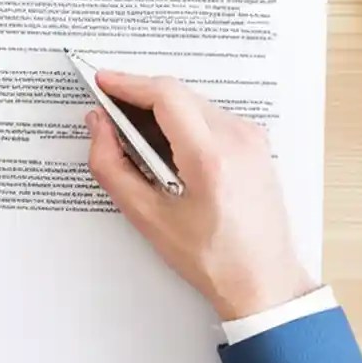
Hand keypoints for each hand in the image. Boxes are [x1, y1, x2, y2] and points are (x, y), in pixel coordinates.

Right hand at [85, 71, 312, 320]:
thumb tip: (98, 125)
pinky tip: (168, 147)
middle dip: (140, 96)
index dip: (128, 84)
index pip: (165, 95)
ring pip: (194, 103)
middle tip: (109, 112)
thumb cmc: (211, 258)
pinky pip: (211, 116)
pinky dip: (183, 121)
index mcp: (210, 157)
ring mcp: (252, 138)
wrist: (263, 279)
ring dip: (162, 110)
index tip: (102, 83)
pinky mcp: (256, 142)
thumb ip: (112, 166)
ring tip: (136, 137)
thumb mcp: (148, 217)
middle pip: (178, 94)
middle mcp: (237, 138)